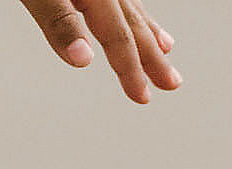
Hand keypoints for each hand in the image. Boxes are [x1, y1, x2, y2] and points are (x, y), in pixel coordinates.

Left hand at [18, 0, 181, 102]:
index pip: (118, 38)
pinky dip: (132, 10)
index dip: (131, 70)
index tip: (142, 98)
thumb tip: (83, 60)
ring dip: (148, 32)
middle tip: (172, 85)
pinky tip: (135, 15)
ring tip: (165, 51)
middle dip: (151, 58)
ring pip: (131, 8)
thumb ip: (60, 21)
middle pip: (133, 24)